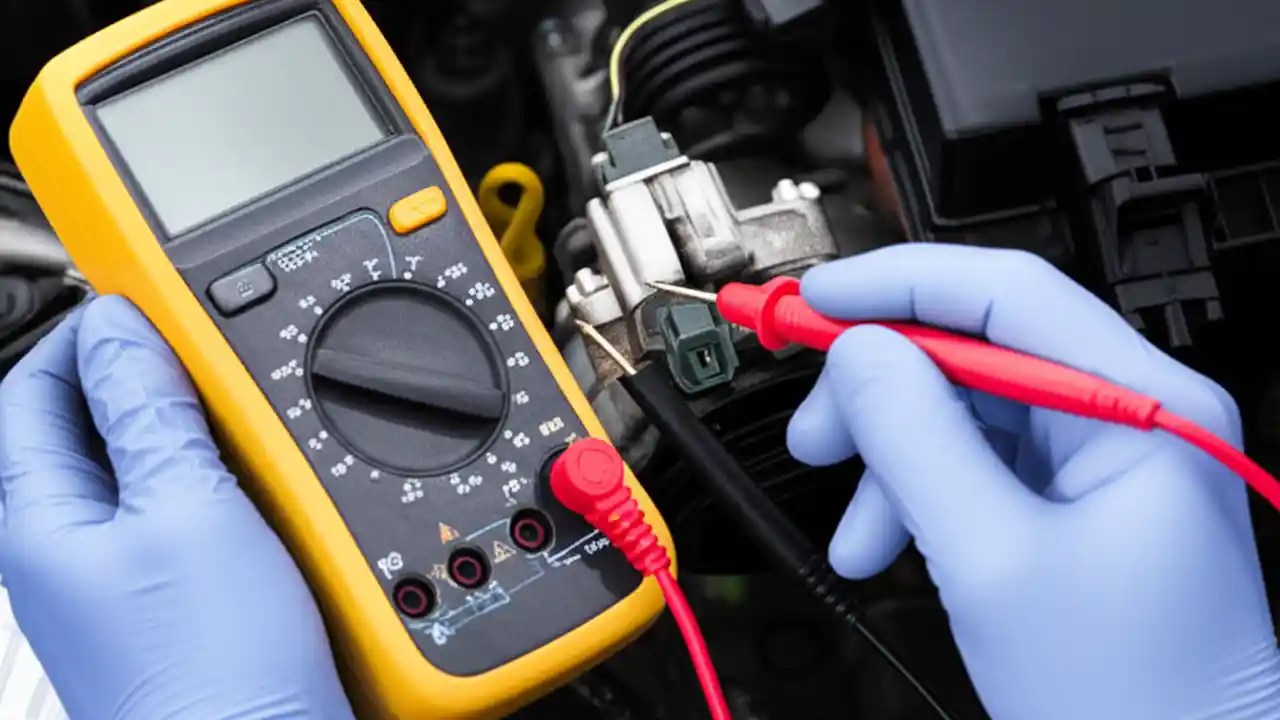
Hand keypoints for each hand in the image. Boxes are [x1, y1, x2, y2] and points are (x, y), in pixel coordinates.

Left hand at [0, 297, 353, 719]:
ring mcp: (130, 576)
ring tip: (241, 408)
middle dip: (144, 376)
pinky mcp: (186, 597)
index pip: (33, 387)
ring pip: (148, 467)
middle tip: (206, 350)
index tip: (145, 297)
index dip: (86, 330)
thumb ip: (147, 414)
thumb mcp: (187, 514)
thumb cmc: (211, 679)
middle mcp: (74, 549)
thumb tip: (122, 330)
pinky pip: (192, 512)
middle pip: (90, 425)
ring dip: (193, 428)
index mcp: (40, 520)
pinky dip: (226, 482)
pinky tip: (268, 481)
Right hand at [788, 245, 1279, 718]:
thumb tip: (858, 354)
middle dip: (881, 394)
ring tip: (854, 530)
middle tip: (816, 431)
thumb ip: (916, 439)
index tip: (817, 300)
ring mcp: (1107, 465)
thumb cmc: (1131, 697)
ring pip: (967, 417)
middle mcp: (1132, 419)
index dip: (898, 286)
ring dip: (891, 463)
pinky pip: (980, 470)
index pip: (1006, 294)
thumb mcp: (991, 559)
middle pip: (977, 354)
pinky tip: (883, 544)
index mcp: (1143, 408)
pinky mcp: (1078, 507)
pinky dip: (919, 500)